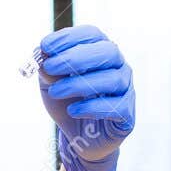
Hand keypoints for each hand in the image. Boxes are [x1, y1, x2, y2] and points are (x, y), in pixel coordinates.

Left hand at [36, 25, 134, 170]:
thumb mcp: (51, 84)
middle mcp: (118, 66)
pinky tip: (73, 110)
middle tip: (50, 67)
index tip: (45, 46)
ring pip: (113, 79)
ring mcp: (126, 89)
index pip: (92, 34)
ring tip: (55, 92)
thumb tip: (43, 57)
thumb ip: (48, 70)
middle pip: (108, 51)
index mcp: (100, 51)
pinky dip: (92, 107)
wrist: (78, 136)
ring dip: (79, 84)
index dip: (69, 37)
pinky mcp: (127, 114)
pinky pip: (116, 106)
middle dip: (76, 57)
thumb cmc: (67, 101)